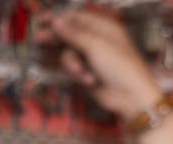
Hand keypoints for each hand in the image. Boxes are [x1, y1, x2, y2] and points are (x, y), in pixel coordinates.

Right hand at [35, 9, 162, 120]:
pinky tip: (90, 81)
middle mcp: (97, 41)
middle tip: (40, 39)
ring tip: (80, 72)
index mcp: (104, 28)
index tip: (43, 20)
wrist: (132, 97)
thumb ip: (74, 33)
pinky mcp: (88, 73)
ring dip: (72, 63)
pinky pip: (74, 69)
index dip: (60, 19)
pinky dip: (80, 75)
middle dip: (57, 39)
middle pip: (69, 35)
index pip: (77, 18)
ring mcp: (92, 58)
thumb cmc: (120, 66)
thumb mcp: (96, 45)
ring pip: (69, 54)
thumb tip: (56, 20)